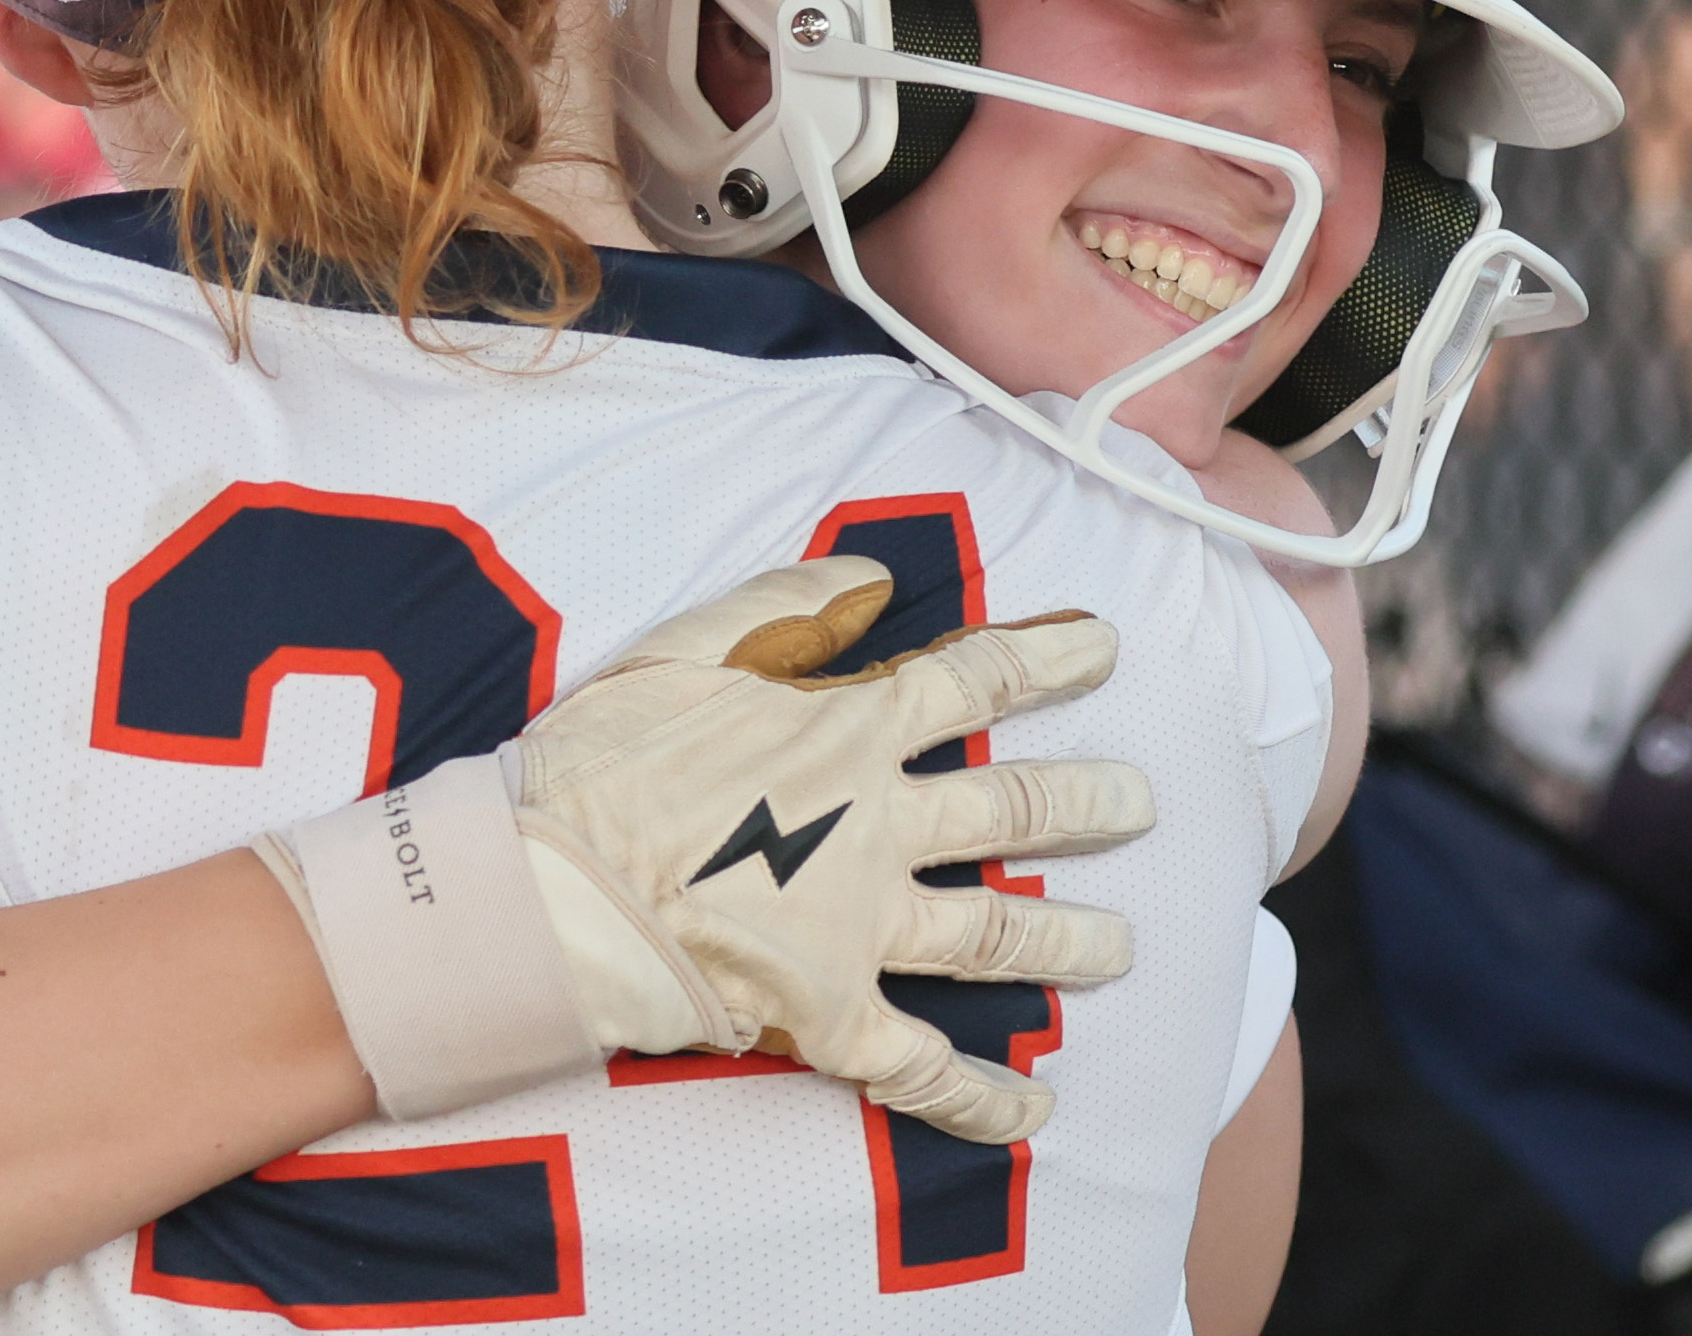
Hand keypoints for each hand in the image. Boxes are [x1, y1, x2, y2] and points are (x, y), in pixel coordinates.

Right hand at [512, 556, 1150, 1142]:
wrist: (546, 888)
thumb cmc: (602, 761)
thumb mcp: (687, 650)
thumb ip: (786, 610)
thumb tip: (876, 579)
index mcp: (848, 730)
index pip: (975, 679)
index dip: (1048, 658)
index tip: (1108, 647)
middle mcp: (877, 825)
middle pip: (1013, 810)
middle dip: (1089, 804)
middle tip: (1144, 806)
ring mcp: (861, 924)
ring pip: (993, 933)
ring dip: (1066, 941)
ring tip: (1122, 949)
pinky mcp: (830, 1013)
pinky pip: (924, 1066)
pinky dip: (984, 1096)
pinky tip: (1037, 1112)